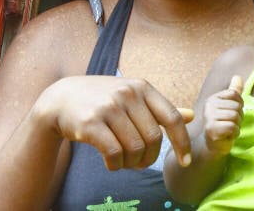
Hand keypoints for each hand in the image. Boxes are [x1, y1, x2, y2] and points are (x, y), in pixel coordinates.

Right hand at [35, 76, 192, 170]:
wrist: (61, 98)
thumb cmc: (103, 99)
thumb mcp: (133, 96)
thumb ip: (160, 108)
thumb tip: (191, 116)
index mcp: (142, 87)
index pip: (171, 118)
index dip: (182, 142)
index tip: (185, 162)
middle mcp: (127, 94)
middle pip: (154, 138)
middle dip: (150, 158)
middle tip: (140, 163)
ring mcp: (108, 107)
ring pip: (134, 148)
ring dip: (131, 163)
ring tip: (124, 162)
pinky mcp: (90, 123)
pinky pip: (114, 154)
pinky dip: (116, 165)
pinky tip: (112, 163)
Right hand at [203, 75, 243, 155]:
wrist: (214, 145)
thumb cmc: (224, 124)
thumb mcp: (230, 106)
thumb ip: (234, 91)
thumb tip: (238, 76)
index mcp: (214, 98)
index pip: (235, 95)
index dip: (239, 106)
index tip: (231, 114)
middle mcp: (209, 105)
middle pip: (236, 106)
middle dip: (238, 118)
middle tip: (230, 124)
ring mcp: (209, 117)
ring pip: (235, 117)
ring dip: (236, 126)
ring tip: (228, 130)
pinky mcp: (211, 129)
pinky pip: (232, 127)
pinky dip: (234, 133)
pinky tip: (227, 136)